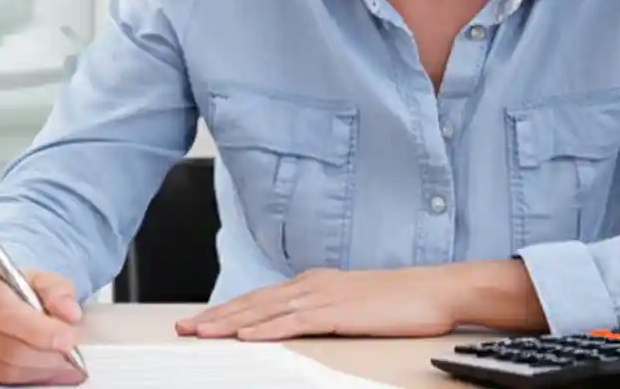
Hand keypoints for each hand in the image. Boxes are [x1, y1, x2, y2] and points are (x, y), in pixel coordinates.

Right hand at [0, 266, 85, 385]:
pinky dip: (25, 380)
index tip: (67, 339)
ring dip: (39, 371)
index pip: (4, 313)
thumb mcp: (38, 280)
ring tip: (62, 363)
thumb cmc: (13, 291)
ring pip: (3, 371)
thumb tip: (69, 313)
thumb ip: (57, 291)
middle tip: (72, 355)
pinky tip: (42, 369)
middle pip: (6, 348)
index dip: (38, 330)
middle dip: (46, 355)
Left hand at [175, 266, 462, 341]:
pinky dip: (266, 328)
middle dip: (215, 316)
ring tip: (202, 332)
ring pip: (264, 311)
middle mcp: (310, 285)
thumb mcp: (350, 305)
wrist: (436, 289)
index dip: (225, 311)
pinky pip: (295, 321)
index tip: (198, 322)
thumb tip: (294, 325)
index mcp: (311, 284)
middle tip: (183, 328)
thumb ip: (320, 312)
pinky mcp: (339, 310)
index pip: (258, 299)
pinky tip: (246, 335)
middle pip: (252, 302)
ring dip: (230, 322)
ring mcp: (323, 296)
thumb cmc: (398, 301)